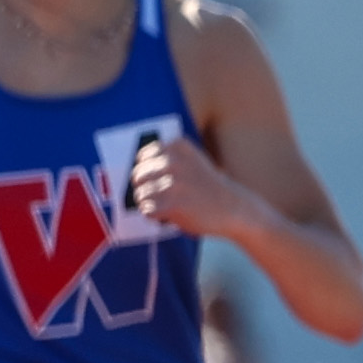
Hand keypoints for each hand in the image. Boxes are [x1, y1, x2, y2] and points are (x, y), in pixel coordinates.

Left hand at [128, 132, 261, 242]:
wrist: (234, 209)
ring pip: (140, 195)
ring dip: (153, 205)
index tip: (171, 181)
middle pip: (137, 177)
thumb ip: (162, 159)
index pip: (141, 158)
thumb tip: (128, 173)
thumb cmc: (206, 187)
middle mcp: (173, 160)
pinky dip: (157, 217)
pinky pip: (147, 211)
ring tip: (175, 205)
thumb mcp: (189, 161)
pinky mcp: (173, 203)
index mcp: (177, 146)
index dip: (151, 174)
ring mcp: (173, 182)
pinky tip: (174, 215)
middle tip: (172, 197)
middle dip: (149, 190)